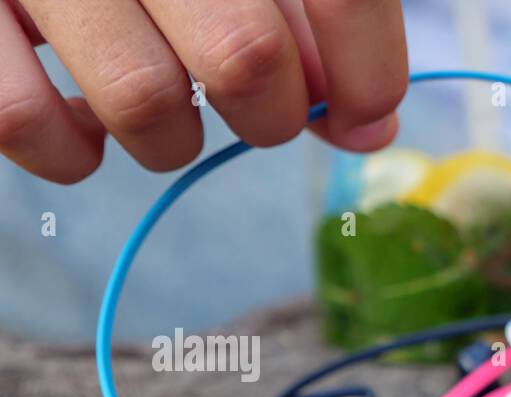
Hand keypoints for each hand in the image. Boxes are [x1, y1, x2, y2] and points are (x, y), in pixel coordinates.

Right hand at [0, 0, 407, 181]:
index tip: (364, 112)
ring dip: (173, 139)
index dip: (368, 72)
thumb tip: (367, 126)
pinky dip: (71, 150)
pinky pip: (28, 120)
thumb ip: (312, 23)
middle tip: (256, 109)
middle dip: (272, 113)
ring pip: (144, 101)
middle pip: (247, 56)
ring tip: (165, 107)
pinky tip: (82, 118)